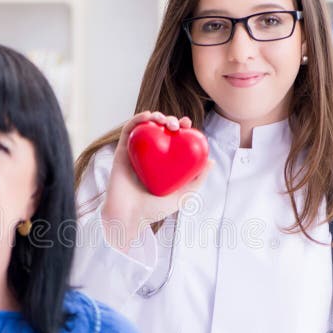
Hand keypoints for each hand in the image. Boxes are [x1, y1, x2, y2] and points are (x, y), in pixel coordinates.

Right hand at [102, 111, 212, 251]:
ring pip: (145, 127)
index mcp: (163, 163)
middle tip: (176, 124)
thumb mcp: (183, 195)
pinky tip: (148, 116)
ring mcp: (135, 153)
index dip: (181, 128)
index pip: (174, 140)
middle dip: (170, 120)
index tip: (188, 125)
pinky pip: (128, 131)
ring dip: (155, 116)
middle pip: (161, 131)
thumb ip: (197, 180)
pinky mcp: (121, 152)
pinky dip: (137, 119)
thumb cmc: (154, 210)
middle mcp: (149, 156)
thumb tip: (211, 161)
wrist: (129, 216)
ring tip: (163, 120)